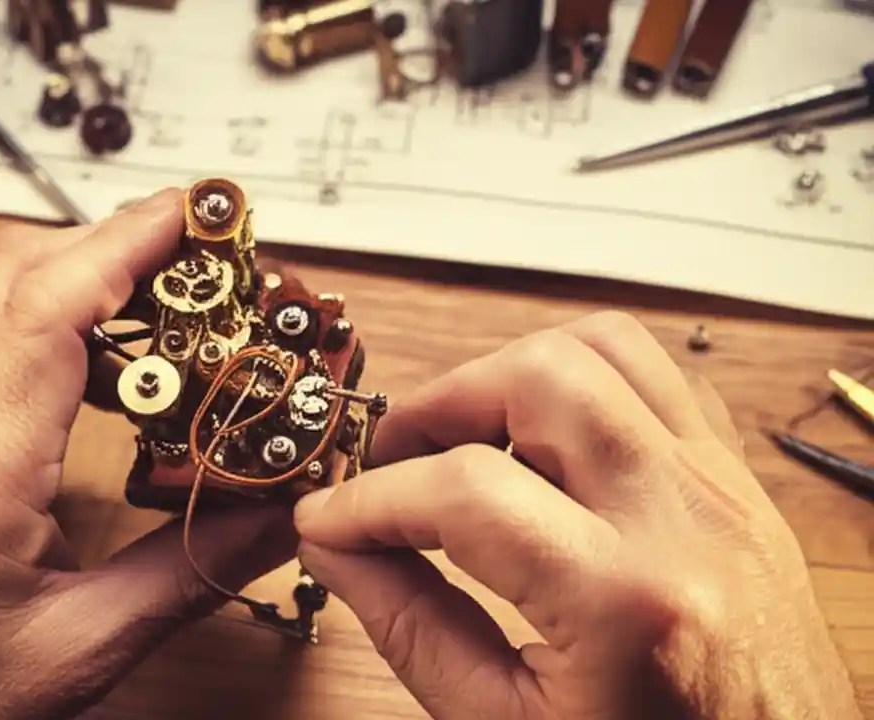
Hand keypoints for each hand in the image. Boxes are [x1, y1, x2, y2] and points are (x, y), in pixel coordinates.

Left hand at [0, 190, 294, 718]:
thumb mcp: (74, 650)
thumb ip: (183, 573)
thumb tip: (264, 519)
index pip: (52, 302)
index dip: (130, 240)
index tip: (192, 215)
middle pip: (12, 272)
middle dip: (109, 248)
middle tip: (187, 271)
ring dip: (50, 282)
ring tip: (123, 322)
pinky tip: (24, 363)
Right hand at [294, 312, 859, 718]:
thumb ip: (412, 629)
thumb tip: (339, 547)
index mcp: (626, 602)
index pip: (464, 490)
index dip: (371, 498)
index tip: (332, 517)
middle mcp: (687, 521)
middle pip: (540, 377)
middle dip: (441, 403)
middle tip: (393, 459)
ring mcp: (723, 493)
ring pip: (606, 349)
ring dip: (511, 376)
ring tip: (465, 438)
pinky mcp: (738, 487)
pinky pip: (658, 379)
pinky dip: (582, 384)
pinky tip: (541, 443)